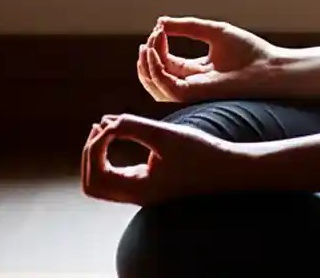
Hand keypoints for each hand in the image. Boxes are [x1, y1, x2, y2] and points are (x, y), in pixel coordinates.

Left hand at [81, 113, 244, 205]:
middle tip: (99, 127)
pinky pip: (116, 176)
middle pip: (92, 184)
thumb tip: (107, 122)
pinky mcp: (149, 184)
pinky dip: (109, 157)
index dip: (96, 146)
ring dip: (96, 156)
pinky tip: (118, 133)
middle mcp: (137, 196)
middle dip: (89, 154)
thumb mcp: (166, 135)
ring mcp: (142, 192)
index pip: (97, 175)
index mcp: (140, 190)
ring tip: (103, 129)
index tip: (110, 125)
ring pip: (102, 182)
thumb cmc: (203, 153)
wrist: (230, 169)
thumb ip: (133, 127)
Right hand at [136, 16, 282, 102]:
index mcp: (195, 71)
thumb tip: (159, 21)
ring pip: (155, 86)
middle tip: (154, 34)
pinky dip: (155, 70)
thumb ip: (187, 27)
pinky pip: (165, 87)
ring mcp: (191, 91)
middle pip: (156, 75)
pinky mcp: (195, 95)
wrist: (269, 68)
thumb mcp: (213, 32)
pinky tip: (156, 52)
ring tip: (149, 43)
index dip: (158, 46)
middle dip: (148, 56)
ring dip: (146, 64)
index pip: (165, 62)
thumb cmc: (249, 51)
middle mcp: (191, 84)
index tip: (160, 27)